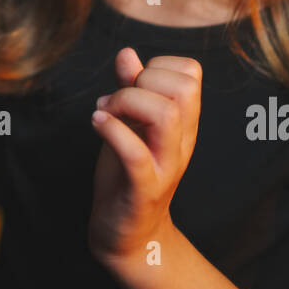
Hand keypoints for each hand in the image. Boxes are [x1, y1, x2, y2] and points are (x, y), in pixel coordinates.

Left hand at [88, 47, 202, 266]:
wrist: (128, 234)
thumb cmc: (127, 174)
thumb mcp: (129, 124)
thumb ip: (131, 89)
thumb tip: (128, 53)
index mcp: (183, 123)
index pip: (191, 73)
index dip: (159, 65)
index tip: (132, 84)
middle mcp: (181, 142)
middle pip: (183, 88)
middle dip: (142, 81)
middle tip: (115, 101)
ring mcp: (165, 166)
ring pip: (165, 115)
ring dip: (126, 103)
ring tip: (104, 113)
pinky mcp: (143, 190)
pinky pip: (136, 154)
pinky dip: (112, 131)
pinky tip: (96, 124)